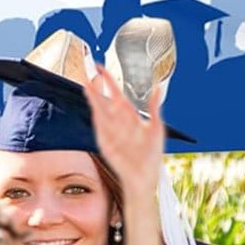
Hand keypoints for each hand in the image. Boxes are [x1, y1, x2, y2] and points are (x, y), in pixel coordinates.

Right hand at [83, 67, 164, 202]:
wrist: (144, 176)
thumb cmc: (151, 155)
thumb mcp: (157, 128)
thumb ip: (154, 107)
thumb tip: (158, 88)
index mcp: (129, 116)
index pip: (116, 93)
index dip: (109, 80)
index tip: (101, 68)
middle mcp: (117, 120)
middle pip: (103, 98)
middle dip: (96, 85)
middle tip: (88, 70)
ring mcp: (109, 130)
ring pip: (98, 109)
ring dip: (93, 96)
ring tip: (85, 82)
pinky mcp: (104, 140)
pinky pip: (100, 125)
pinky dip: (96, 113)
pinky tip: (93, 103)